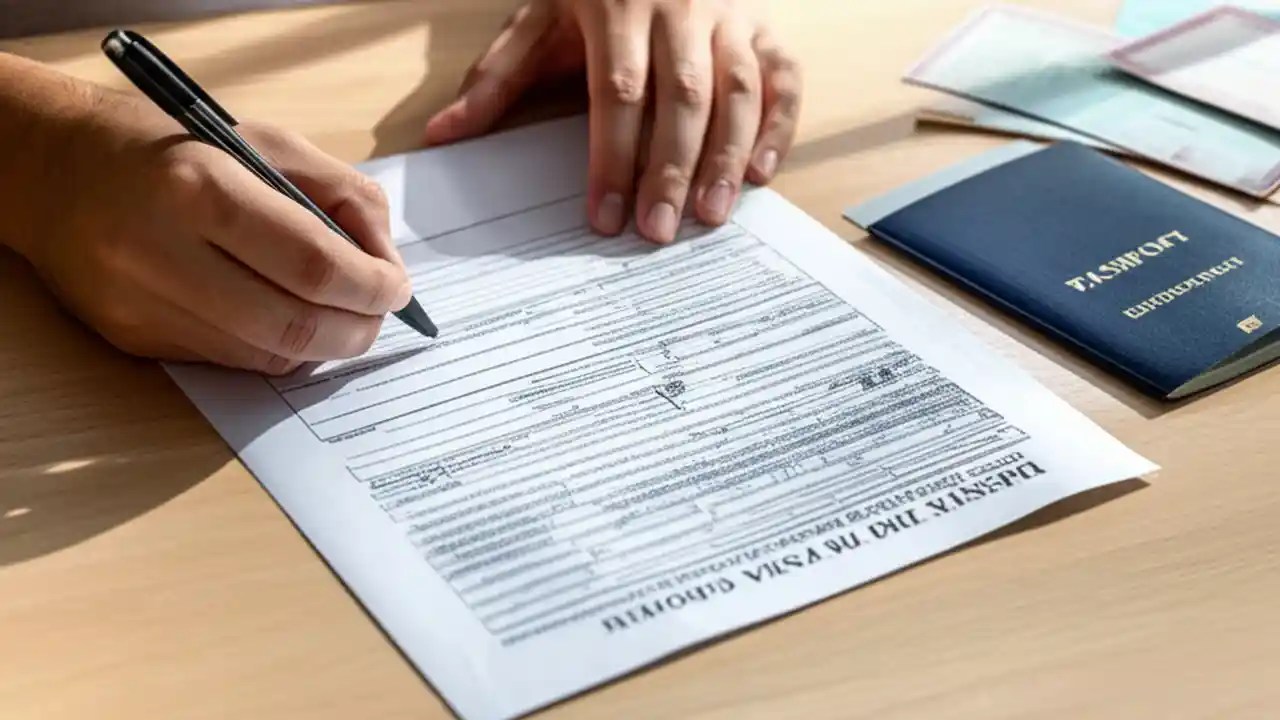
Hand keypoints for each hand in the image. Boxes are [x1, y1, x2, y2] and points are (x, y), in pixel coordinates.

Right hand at [16, 79, 410, 374]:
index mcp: (200, 188)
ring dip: (324, 345)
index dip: (372, 286)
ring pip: (267, 356)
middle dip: (358, 327)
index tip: (398, 288)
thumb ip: (341, 194)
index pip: (314, 265)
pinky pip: (231, 362)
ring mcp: (143, 305)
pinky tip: (290, 320)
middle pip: (294, 325)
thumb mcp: (264, 141)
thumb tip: (386, 262)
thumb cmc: (174, 148)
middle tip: (378, 313)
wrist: (55, 170)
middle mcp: (163, 253)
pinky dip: (278, 349)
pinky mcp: (134, 339)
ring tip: (343, 317)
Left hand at [423, 0, 801, 243]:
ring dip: (726, 157)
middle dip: (670, 170)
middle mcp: (681, 8)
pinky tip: (760, 174)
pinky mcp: (763, 28)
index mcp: (618, 7)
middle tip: (658, 232)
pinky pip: (783, 78)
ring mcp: (729, 17)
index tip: (604, 217)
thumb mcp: (537, 18)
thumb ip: (496, 78)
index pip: (617, 92)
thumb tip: (443, 134)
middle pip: (682, 99)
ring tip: (710, 216)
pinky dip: (780, 125)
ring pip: (738, 92)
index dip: (612, 158)